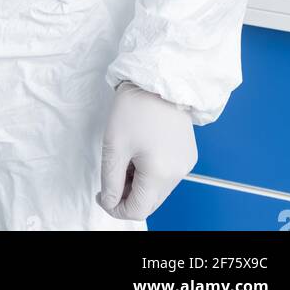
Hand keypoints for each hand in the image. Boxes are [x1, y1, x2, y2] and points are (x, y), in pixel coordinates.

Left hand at [97, 81, 197, 220]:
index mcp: (160, 174)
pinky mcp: (187, 154)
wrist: (158, 78)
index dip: (115, 207)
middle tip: (112, 171)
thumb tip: (110, 201)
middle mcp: (178, 174)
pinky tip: (142, 150)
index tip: (102, 193)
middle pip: (149, 201)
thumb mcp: (114, 145)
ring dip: (139, 182)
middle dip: (127, 194)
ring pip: (158, 189)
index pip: (137, 210)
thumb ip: (110, 180)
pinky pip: (167, 174)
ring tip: (127, 156)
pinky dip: (152, 171)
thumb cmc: (135, 107)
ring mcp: (185, 164)